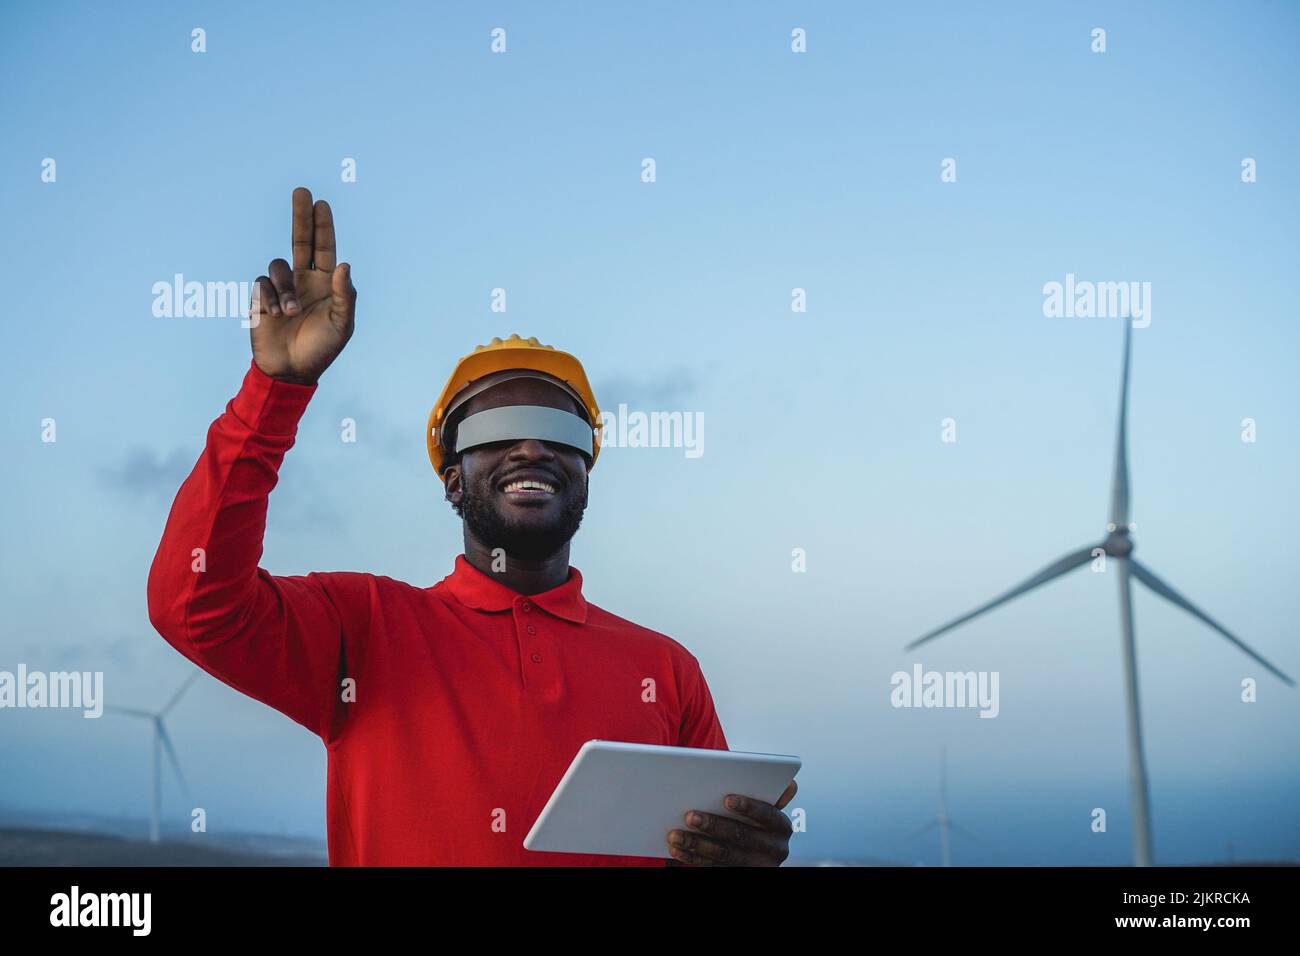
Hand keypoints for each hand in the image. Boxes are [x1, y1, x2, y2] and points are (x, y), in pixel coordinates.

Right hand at [250, 186, 356, 385]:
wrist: (291, 371)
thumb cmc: (321, 349)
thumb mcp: (342, 324)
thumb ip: (345, 295)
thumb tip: (344, 264)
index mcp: (326, 283)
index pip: (324, 248)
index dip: (323, 226)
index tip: (321, 203)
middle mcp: (304, 279)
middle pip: (300, 240)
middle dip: (301, 216)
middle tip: (302, 191)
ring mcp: (282, 287)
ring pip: (278, 265)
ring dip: (285, 287)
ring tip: (291, 312)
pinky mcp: (261, 297)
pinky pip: (263, 283)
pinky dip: (271, 297)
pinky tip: (277, 315)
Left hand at [666, 779, 796, 865]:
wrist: (756, 851)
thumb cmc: (755, 818)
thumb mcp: (765, 805)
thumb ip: (768, 792)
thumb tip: (788, 782)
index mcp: (781, 825)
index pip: (766, 814)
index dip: (748, 806)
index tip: (727, 799)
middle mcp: (774, 848)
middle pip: (741, 835)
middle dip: (713, 825)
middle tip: (689, 815)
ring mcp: (756, 865)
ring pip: (723, 854)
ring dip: (697, 843)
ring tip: (675, 834)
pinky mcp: (738, 874)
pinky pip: (713, 867)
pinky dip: (693, 858)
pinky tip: (677, 850)